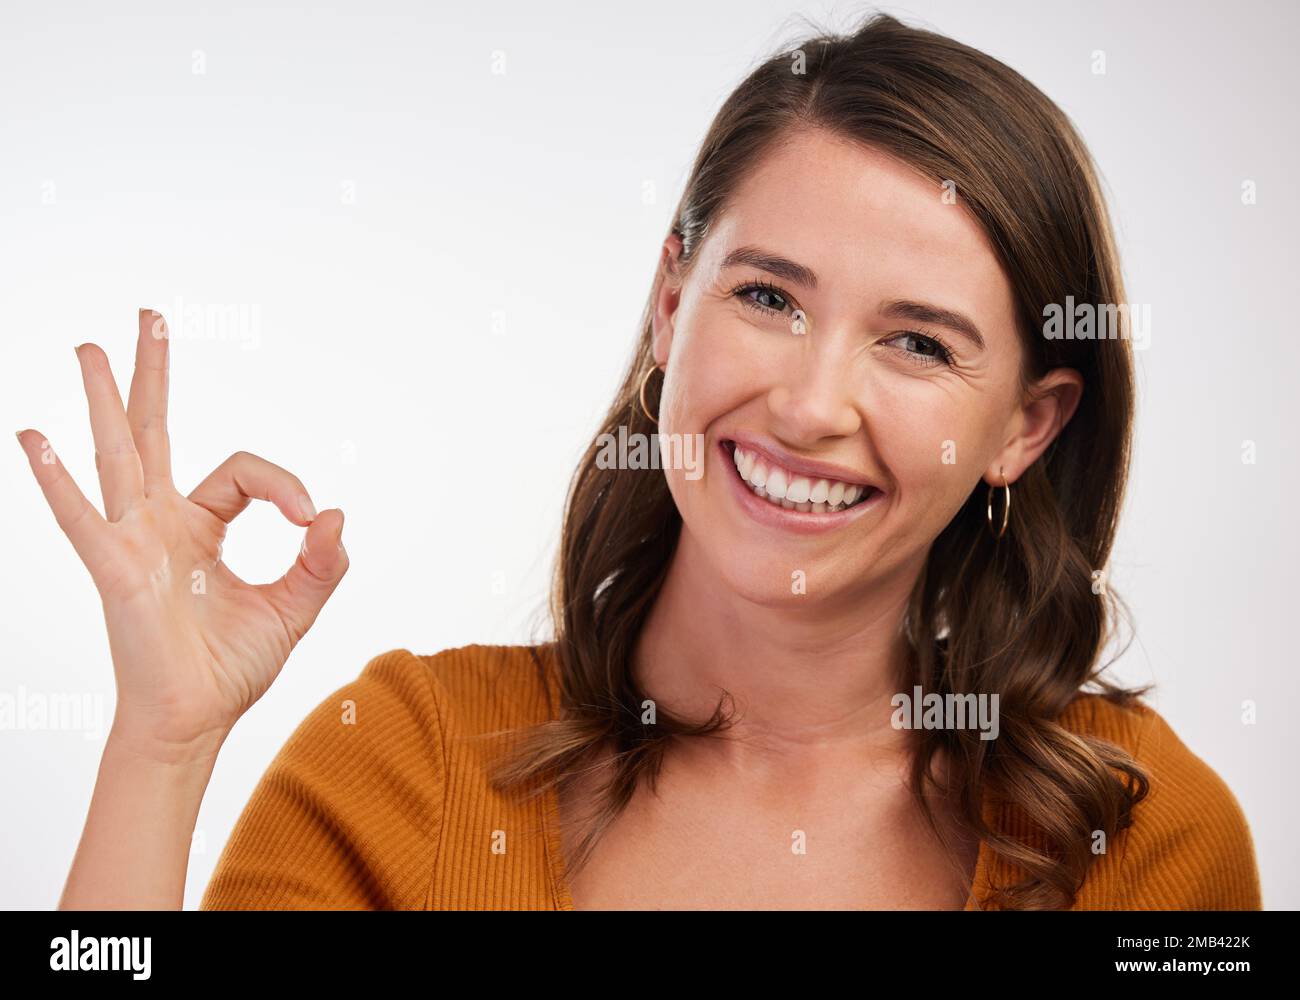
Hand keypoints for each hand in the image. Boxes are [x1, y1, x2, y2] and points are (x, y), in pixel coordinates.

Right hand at [16, 309, 348, 761]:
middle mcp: (161, 523)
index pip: (243, 472)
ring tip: (89, 348)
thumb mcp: (294, 607)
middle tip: (149, 318)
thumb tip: (335, 514)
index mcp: (202, 526)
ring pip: (118, 455)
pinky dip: (58, 482)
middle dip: (152, 375)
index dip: (283, 484)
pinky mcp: (116, 571)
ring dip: (103, 401)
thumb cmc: (231, 667)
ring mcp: (134, 542)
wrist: (195, 720)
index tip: (310, 518)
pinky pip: (84, 520)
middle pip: (154, 432)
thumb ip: (322, 563)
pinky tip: (35, 439)